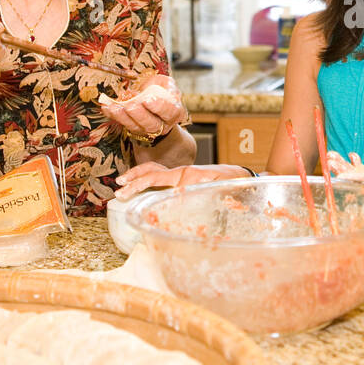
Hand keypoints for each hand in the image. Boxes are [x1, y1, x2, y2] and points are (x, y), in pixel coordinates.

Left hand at [100, 73, 189, 141]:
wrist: (152, 99)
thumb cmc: (161, 89)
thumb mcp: (168, 84)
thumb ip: (169, 86)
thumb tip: (168, 90)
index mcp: (174, 112)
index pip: (169, 112)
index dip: (159, 107)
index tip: (147, 100)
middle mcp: (162, 124)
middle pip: (151, 124)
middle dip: (139, 115)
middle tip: (130, 106)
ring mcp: (146, 129)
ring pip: (134, 126)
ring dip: (122, 117)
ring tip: (113, 106)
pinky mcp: (132, 127)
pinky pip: (122, 123)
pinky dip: (112, 115)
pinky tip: (106, 107)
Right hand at [114, 161, 248, 199]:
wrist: (244, 177)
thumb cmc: (235, 183)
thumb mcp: (220, 187)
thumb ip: (202, 189)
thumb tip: (179, 193)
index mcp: (186, 174)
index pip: (156, 176)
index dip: (138, 184)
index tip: (124, 192)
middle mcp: (182, 173)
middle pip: (151, 171)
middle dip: (133, 179)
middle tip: (118, 189)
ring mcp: (183, 175)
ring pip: (155, 172)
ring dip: (138, 177)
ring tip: (123, 183)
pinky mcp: (185, 180)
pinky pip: (163, 177)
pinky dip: (149, 180)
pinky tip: (141, 187)